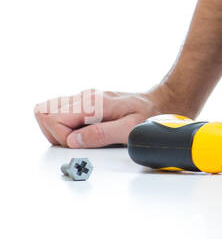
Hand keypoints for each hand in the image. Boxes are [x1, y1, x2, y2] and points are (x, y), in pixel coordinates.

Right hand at [33, 87, 166, 148]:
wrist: (160, 102)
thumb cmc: (148, 114)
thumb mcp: (130, 129)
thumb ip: (101, 135)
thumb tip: (73, 140)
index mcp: (93, 103)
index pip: (53, 118)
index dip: (62, 137)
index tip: (80, 142)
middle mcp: (84, 97)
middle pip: (44, 114)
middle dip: (55, 133)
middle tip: (78, 139)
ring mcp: (83, 98)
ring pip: (47, 112)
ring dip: (56, 129)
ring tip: (80, 135)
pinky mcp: (84, 102)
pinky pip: (58, 113)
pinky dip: (62, 125)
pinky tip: (80, 130)